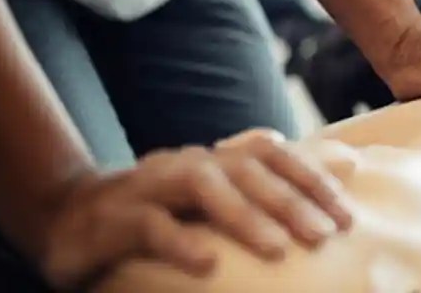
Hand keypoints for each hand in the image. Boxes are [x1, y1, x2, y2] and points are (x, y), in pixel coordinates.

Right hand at [39, 130, 351, 290]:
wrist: (72, 218)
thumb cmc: (161, 212)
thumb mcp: (216, 199)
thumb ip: (270, 186)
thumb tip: (343, 172)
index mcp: (217, 159)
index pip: (274, 157)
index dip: (313, 180)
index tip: (348, 215)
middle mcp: (190, 163)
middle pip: (247, 171)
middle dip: (290, 201)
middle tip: (324, 235)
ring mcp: (152, 185)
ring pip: (203, 187)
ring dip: (244, 216)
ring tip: (278, 248)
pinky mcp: (116, 218)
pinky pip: (151, 226)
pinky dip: (181, 243)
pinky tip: (207, 264)